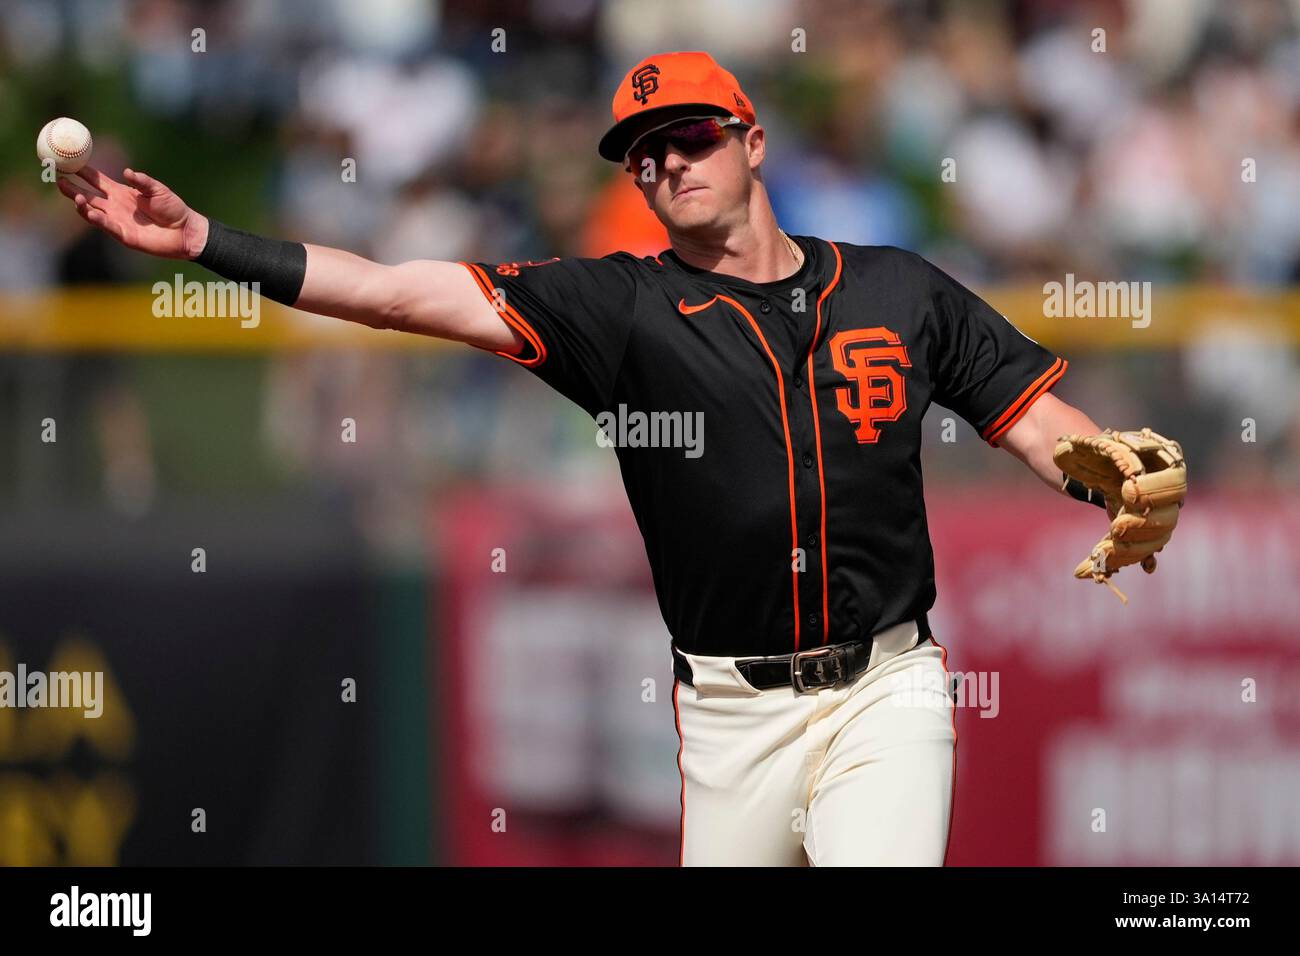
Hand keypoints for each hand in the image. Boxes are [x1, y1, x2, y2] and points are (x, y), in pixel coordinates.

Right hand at [57, 166, 208, 259]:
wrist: (185, 231)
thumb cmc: (173, 209)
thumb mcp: (158, 190)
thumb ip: (142, 181)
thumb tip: (127, 172)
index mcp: (121, 192)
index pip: (96, 180)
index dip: (82, 172)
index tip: (67, 162)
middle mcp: (115, 206)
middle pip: (88, 196)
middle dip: (72, 189)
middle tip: (59, 180)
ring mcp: (118, 221)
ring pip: (93, 212)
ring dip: (82, 205)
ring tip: (76, 197)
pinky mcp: (124, 235)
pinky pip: (107, 227)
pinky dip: (98, 220)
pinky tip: (90, 212)